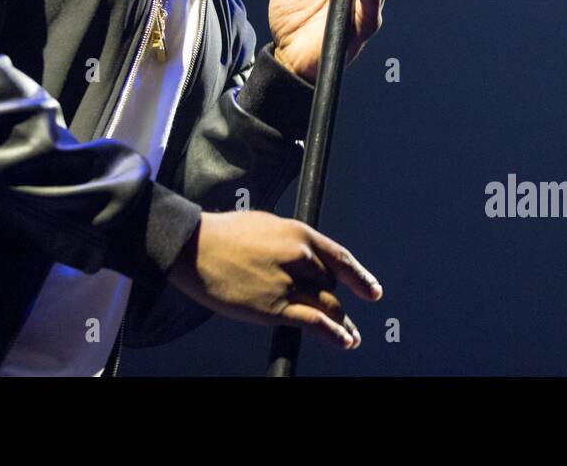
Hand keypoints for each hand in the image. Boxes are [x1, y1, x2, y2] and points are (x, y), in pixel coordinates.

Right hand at [168, 210, 381, 349]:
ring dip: (343, 324)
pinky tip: (343, 340)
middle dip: (336, 301)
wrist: (194, 247)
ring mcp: (290, 283)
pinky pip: (316, 323)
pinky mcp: (276, 308)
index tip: (372, 291)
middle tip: (345, 316)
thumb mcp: (266, 225)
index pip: (340, 259)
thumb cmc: (223, 235)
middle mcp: (301, 257)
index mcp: (299, 233)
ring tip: (351, 336)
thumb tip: (305, 258)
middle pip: (330, 286)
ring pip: (328, 306)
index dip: (360, 277)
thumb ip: (291, 242)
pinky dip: (334, 334)